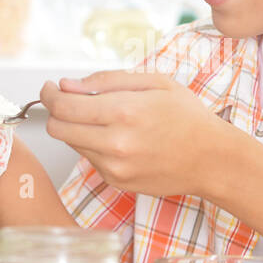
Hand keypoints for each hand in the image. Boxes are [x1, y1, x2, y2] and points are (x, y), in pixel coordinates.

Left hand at [40, 71, 234, 197]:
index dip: (49, 94)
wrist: (213, 159)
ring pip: (72, 144)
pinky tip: (119, 138)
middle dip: (56, 111)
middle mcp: (114, 143)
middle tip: (66, 99)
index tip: (50, 87)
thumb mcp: (155, 82)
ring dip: (78, 129)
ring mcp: (114, 167)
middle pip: (57, 129)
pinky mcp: (117, 181)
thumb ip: (107, 80)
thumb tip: (67, 84)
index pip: (62, 105)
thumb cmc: (188, 117)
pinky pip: (90, 160)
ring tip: (104, 119)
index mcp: (123, 112)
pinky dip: (95, 146)